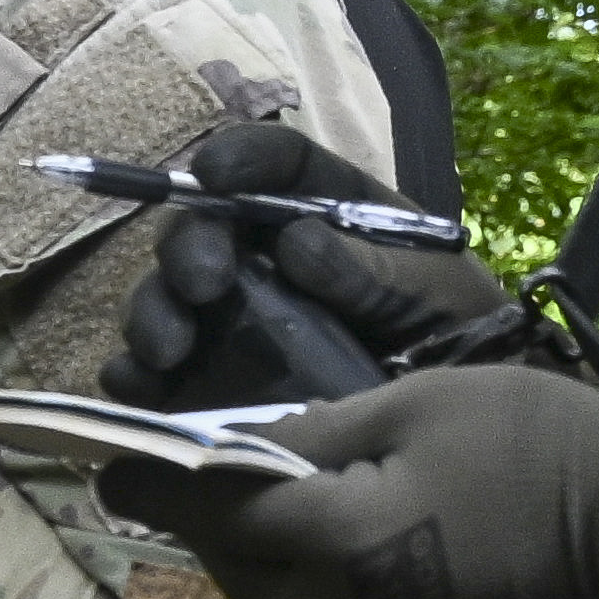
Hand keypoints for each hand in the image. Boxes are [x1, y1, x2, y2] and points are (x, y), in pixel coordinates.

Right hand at [110, 121, 528, 404]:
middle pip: (203, 228)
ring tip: (170, 347)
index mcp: (329, 213)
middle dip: (188, 247)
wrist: (465, 439)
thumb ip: (372, 270)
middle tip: (201, 284)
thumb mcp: (435, 296)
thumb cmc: (460, 340)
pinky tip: (141, 388)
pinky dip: (133, 378)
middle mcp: (267, 259)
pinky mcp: (209, 386)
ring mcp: (234, 323)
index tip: (214, 172)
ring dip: (155, 313)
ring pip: (167, 298)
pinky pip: (153, 376)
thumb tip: (297, 243)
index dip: (242, 159)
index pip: (278, 166)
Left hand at [128, 364, 598, 598]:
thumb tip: (240, 445)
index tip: (110, 470)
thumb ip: (321, 432)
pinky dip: (329, 584)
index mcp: (343, 545)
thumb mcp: (425, 407)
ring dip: (268, 559)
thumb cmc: (543, 449)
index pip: (219, 518)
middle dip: (206, 528)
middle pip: (245, 575)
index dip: (159, 490)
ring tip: (264, 505)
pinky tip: (348, 543)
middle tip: (186, 482)